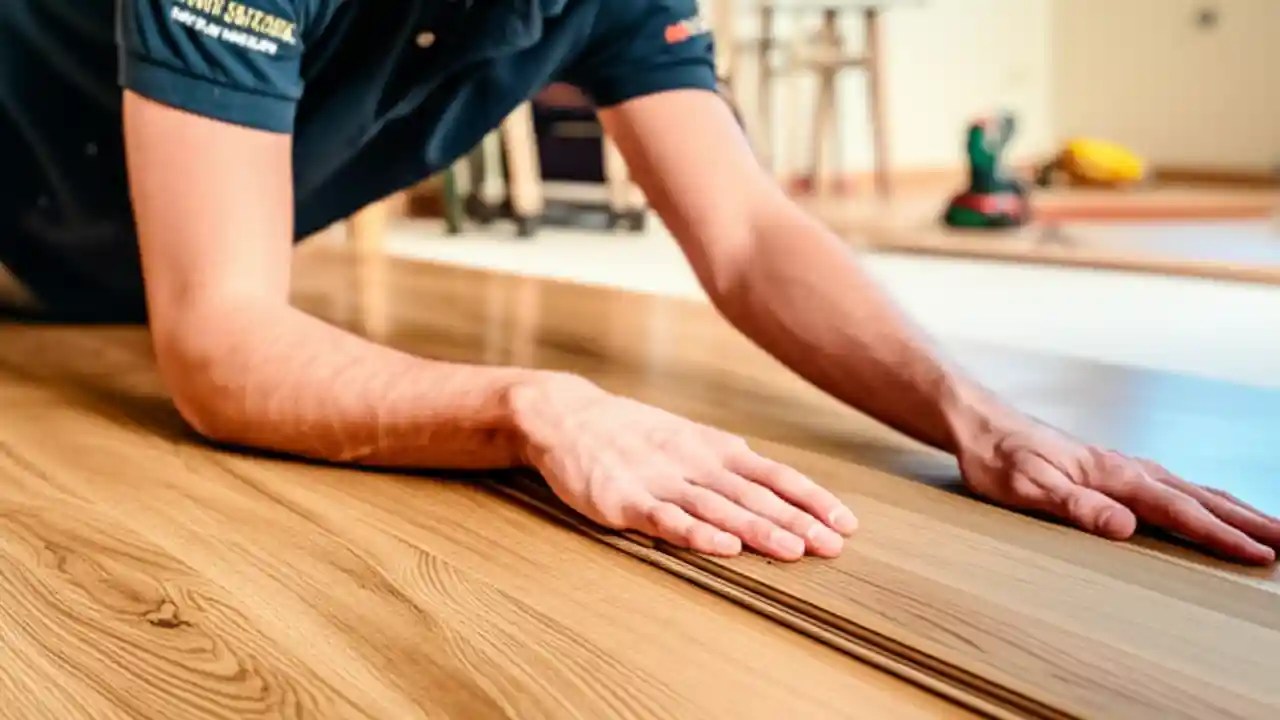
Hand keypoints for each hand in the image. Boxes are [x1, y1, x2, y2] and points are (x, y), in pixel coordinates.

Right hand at [511, 374, 857, 560]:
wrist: (565, 416)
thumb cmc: (629, 432)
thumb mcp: (685, 436)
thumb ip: (725, 460)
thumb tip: (773, 481)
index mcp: (712, 448)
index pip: (774, 475)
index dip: (811, 499)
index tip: (845, 523)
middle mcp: (694, 462)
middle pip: (755, 495)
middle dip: (798, 521)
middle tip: (834, 546)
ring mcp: (660, 481)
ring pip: (718, 509)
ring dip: (759, 530)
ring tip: (794, 549)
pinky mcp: (624, 501)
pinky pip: (666, 520)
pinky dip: (697, 534)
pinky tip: (723, 548)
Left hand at [957, 420, 1279, 564]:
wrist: (979, 424)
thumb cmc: (998, 458)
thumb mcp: (1027, 489)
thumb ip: (1076, 508)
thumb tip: (1126, 526)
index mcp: (1113, 474)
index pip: (1178, 509)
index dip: (1220, 535)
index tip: (1259, 556)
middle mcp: (1125, 466)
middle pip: (1199, 496)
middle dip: (1246, 521)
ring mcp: (1120, 465)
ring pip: (1190, 488)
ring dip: (1231, 508)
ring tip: (1267, 527)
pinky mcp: (1109, 468)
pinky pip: (1170, 485)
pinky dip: (1201, 497)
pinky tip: (1207, 505)